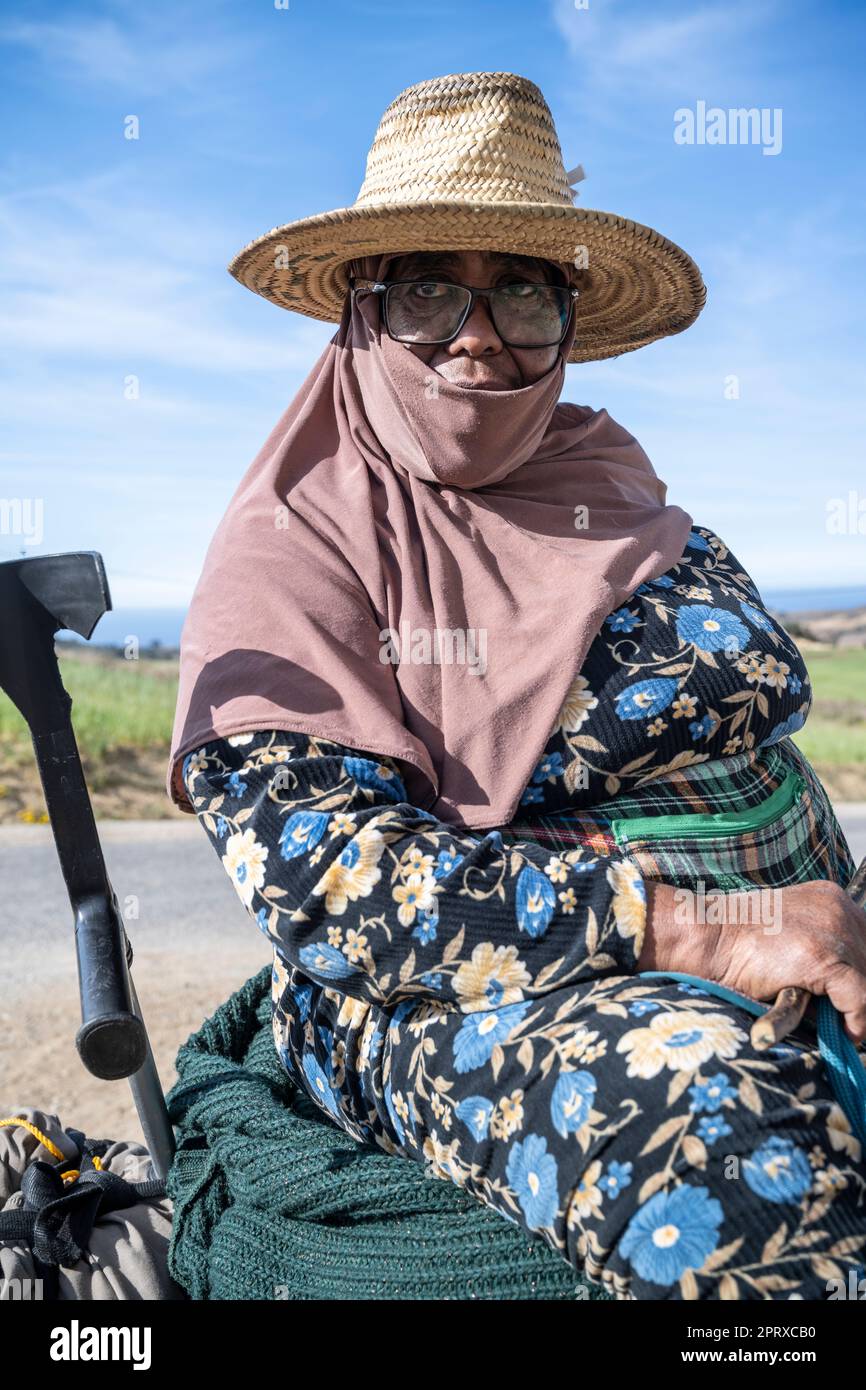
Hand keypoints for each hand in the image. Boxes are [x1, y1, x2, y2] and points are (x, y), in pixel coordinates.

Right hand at [639, 878, 865, 1043]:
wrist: (709, 937)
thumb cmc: (737, 940)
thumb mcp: (787, 928)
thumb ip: (817, 940)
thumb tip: (842, 989)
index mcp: (831, 898)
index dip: (862, 969)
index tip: (856, 995)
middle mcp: (838, 909)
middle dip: (861, 989)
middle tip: (848, 1016)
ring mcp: (832, 932)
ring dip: (860, 1008)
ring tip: (845, 1025)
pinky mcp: (823, 959)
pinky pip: (860, 999)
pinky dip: (857, 1021)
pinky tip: (845, 1032)